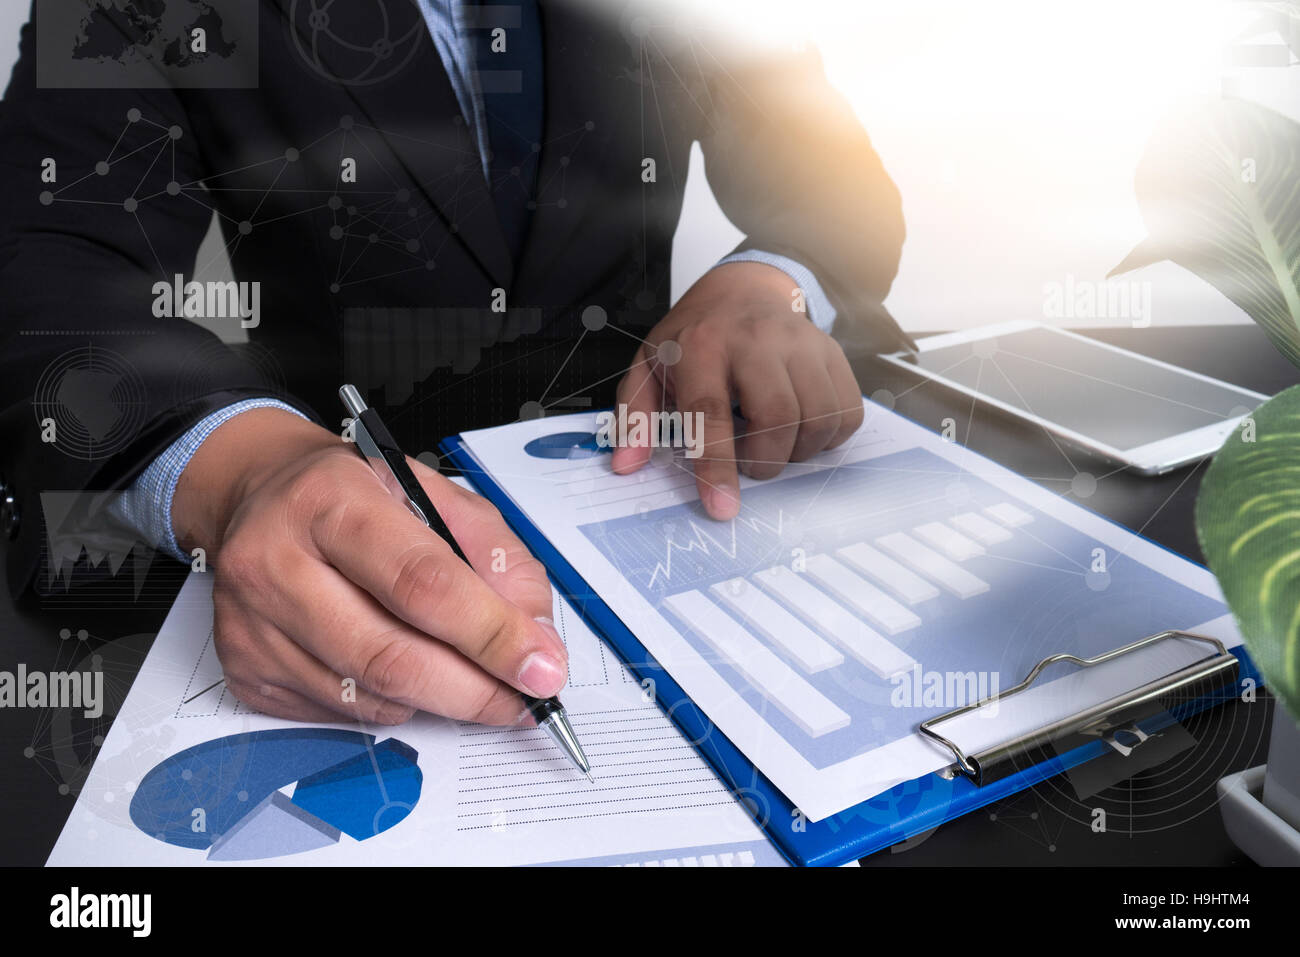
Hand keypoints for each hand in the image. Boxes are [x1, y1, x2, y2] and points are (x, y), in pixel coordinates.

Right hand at [171, 409, 565, 724]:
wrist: (257, 496)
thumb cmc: (354, 496)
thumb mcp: (436, 495)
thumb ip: (498, 559)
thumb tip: (537, 639)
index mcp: (330, 501)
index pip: (421, 581)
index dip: (490, 634)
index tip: (541, 666)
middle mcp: (275, 562)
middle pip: (390, 655)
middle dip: (474, 690)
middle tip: (521, 699)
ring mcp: (251, 623)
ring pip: (368, 696)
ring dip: (438, 700)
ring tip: (469, 679)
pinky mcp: (245, 670)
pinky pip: (340, 714)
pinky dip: (392, 705)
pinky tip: (403, 671)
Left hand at [611, 261, 863, 518]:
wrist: (742, 290)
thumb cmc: (691, 339)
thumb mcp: (649, 368)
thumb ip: (635, 417)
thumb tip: (626, 466)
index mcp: (702, 345)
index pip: (711, 412)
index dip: (717, 466)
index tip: (722, 508)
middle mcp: (756, 339)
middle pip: (778, 418)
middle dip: (766, 462)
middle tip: (750, 464)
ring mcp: (801, 342)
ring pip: (819, 418)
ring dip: (798, 452)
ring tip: (774, 444)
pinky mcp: (831, 352)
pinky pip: (847, 412)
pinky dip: (829, 437)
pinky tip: (802, 429)